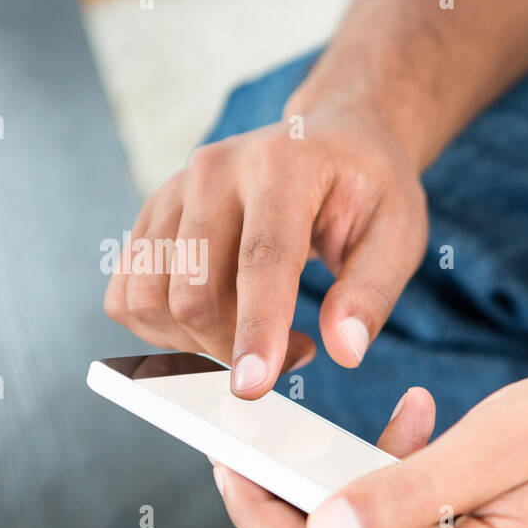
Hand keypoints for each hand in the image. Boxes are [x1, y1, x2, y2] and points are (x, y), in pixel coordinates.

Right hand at [103, 101, 428, 397]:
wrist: (333, 140)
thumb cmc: (368, 191)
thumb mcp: (398, 235)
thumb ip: (371, 293)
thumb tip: (345, 349)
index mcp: (282, 165)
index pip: (260, 260)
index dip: (254, 330)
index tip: (253, 387)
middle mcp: (213, 171)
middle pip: (192, 292)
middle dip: (236, 347)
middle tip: (300, 349)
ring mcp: (173, 192)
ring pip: (150, 299)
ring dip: (199, 342)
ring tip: (261, 331)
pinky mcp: (152, 218)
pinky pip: (128, 295)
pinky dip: (166, 329)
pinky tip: (221, 321)